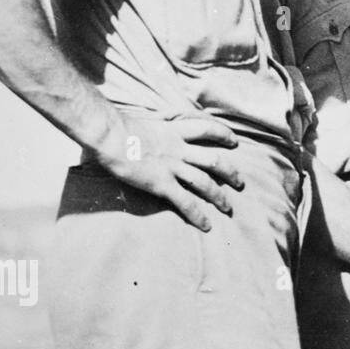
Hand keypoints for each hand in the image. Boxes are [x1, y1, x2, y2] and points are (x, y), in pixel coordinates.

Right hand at [97, 113, 242, 231]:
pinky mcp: (162, 183)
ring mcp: (172, 167)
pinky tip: (206, 225)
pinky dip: (197, 214)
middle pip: (214, 160)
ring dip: (219, 196)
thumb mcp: (143, 123)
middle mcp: (178, 149)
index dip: (223, 134)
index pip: (206, 128)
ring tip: (228, 208)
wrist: (110, 134)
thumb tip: (148, 131)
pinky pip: (185, 201)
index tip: (233, 141)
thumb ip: (153, 129)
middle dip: (230, 172)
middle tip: (240, 182)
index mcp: (173, 132)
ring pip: (204, 182)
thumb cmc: (117, 127)